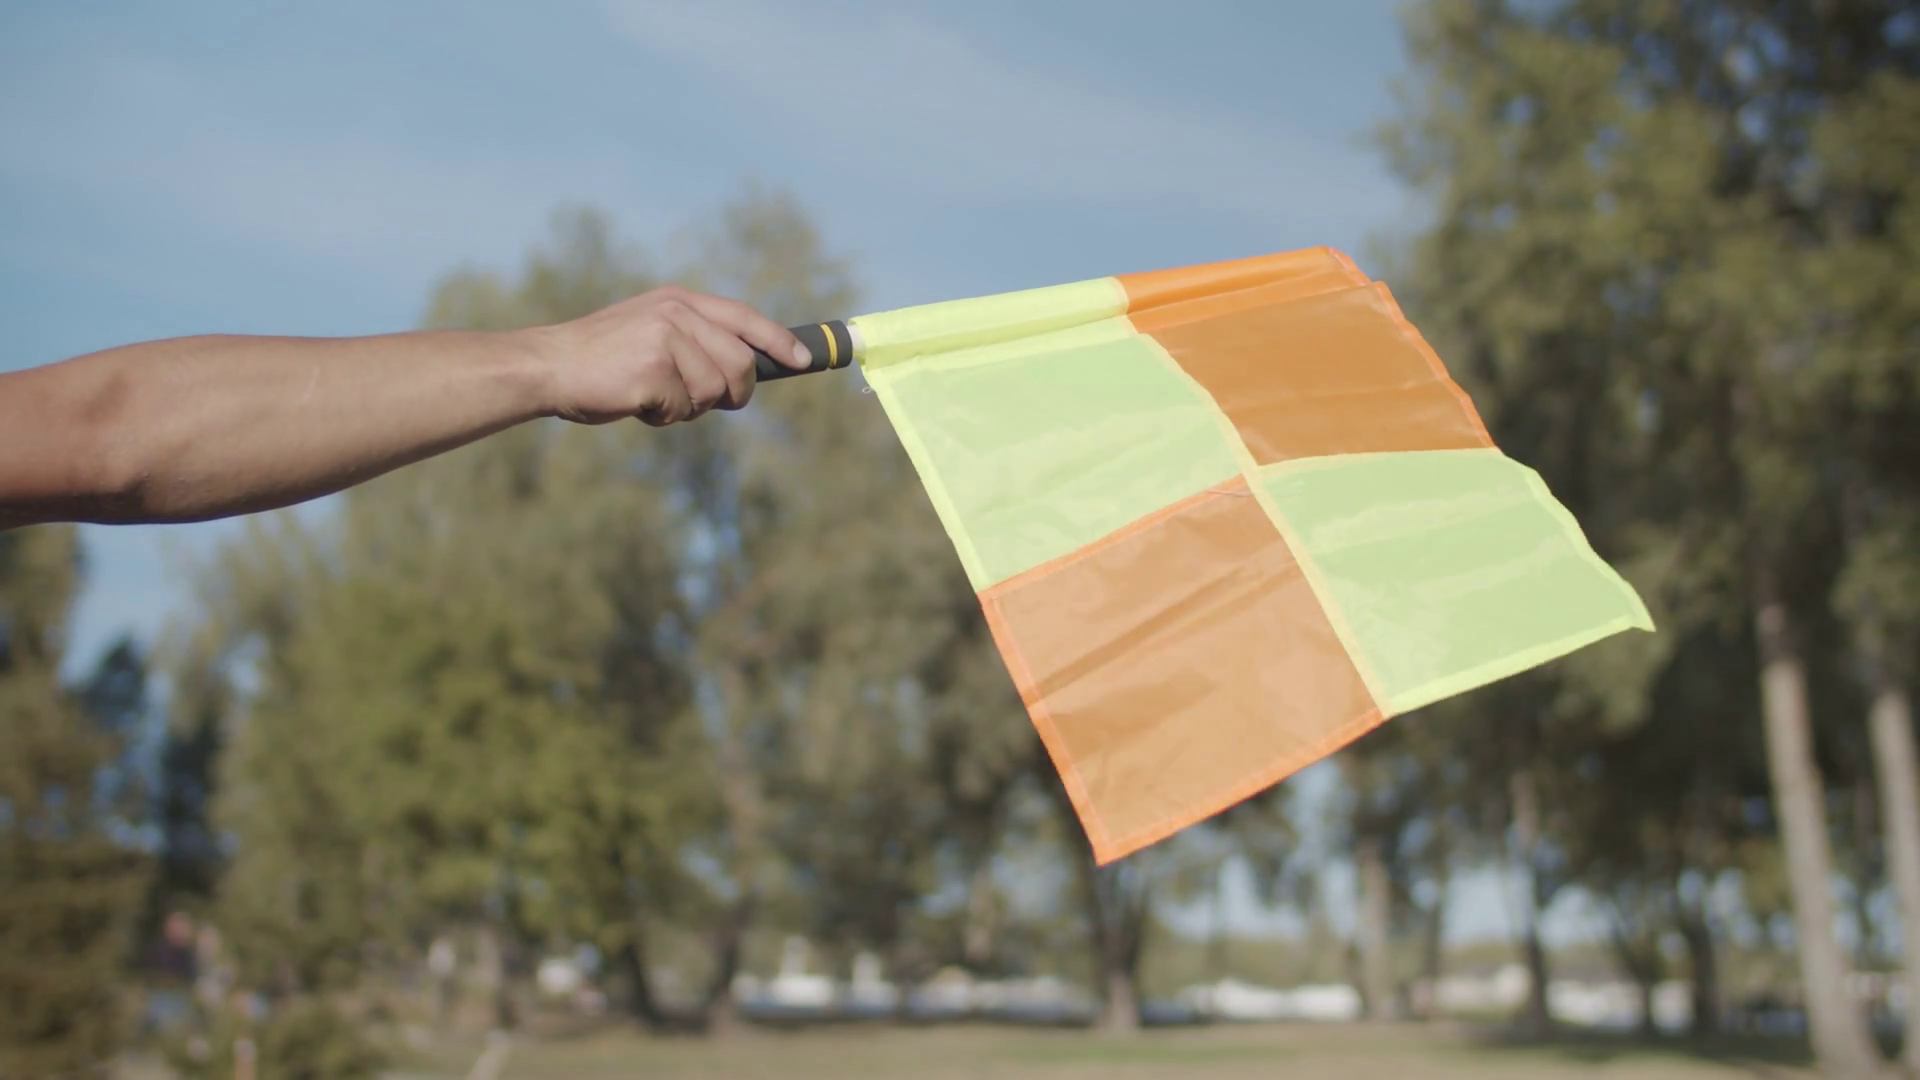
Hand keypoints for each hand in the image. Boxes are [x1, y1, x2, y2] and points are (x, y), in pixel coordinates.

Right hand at [532, 286, 809, 426]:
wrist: (548, 365)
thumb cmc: (601, 359)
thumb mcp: (650, 333)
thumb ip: (693, 342)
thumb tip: (744, 375)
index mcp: (678, 300)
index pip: (744, 317)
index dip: (777, 341)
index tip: (802, 361)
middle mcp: (677, 313)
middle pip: (741, 364)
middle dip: (730, 393)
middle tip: (695, 401)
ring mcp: (666, 339)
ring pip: (713, 392)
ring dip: (686, 408)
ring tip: (649, 394)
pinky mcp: (654, 370)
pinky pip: (682, 410)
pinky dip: (661, 417)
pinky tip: (633, 401)